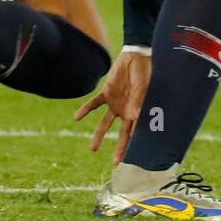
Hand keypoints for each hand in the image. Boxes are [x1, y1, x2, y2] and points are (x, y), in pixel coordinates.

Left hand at [72, 49, 151, 163]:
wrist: (134, 57)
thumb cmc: (144, 73)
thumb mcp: (143, 89)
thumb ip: (138, 103)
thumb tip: (135, 118)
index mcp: (138, 112)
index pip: (137, 131)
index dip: (135, 144)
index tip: (133, 159)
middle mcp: (126, 111)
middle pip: (122, 133)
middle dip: (120, 148)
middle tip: (116, 162)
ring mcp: (115, 103)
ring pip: (105, 123)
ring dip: (99, 135)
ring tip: (92, 149)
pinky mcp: (106, 93)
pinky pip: (94, 104)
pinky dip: (85, 110)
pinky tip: (76, 118)